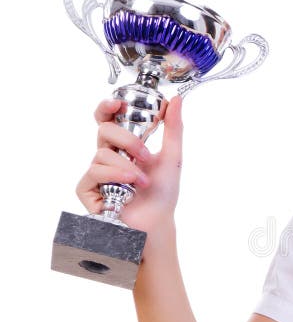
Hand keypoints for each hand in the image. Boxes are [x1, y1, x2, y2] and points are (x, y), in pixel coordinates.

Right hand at [76, 96, 183, 243]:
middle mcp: (108, 155)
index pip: (108, 119)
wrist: (157, 222)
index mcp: (125, 145)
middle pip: (104, 130)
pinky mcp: (87, 189)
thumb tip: (176, 99)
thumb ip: (173, 128)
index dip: (107, 108)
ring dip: (127, 168)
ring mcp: (96, 172)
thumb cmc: (163, 193)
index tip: (116, 103)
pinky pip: (94, 173)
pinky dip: (114, 179)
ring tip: (142, 183)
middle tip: (145, 155)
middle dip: (127, 140)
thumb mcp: (172, 157)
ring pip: (101, 154)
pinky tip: (127, 191)